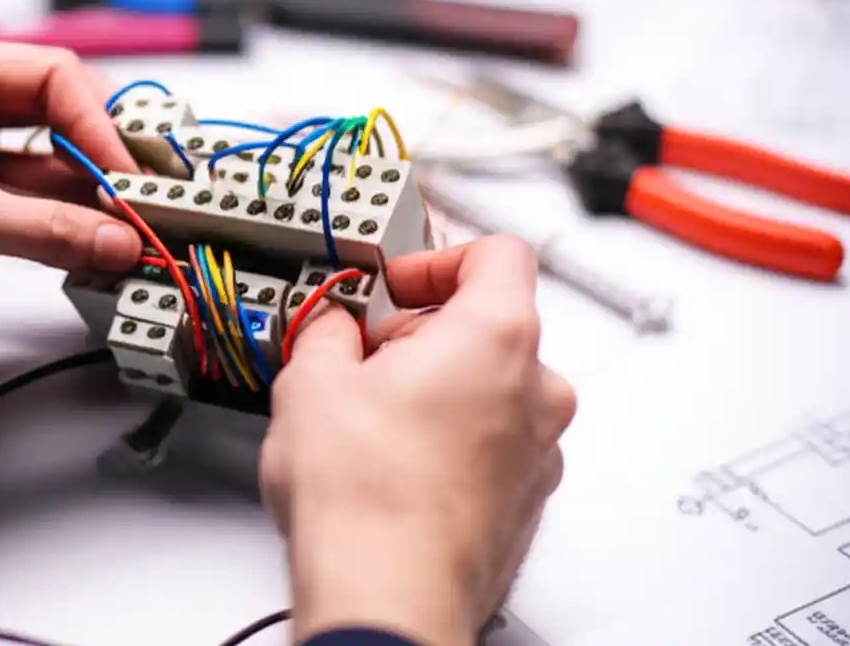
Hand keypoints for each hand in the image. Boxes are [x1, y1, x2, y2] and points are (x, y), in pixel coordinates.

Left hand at [0, 41, 141, 359]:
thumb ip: (43, 229)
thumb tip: (113, 238)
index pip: (55, 81)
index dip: (102, 125)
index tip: (134, 175)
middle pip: (57, 126)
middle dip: (105, 163)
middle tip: (151, 199)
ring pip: (43, 178)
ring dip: (88, 207)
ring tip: (134, 234)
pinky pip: (21, 219)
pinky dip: (59, 237)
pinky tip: (91, 253)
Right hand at [261, 236, 575, 644]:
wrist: (388, 598)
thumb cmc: (366, 501)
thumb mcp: (311, 381)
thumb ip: (329, 327)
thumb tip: (333, 325)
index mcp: (497, 336)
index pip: (496, 252)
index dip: (436, 257)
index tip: (396, 283)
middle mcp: (537, 389)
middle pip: (489, 321)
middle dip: (422, 330)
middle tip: (363, 354)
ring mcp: (538, 449)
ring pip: (490, 386)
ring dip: (436, 386)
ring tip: (370, 417)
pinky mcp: (526, 497)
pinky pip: (492, 440)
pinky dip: (450, 436)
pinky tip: (392, 462)